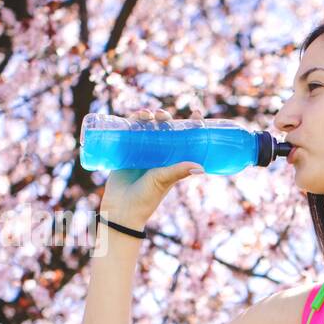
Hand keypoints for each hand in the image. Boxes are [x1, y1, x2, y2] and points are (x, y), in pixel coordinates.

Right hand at [98, 107, 204, 227]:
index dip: (192, 126)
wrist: (121, 210)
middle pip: (164, 129)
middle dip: (165, 118)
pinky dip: (130, 122)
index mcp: (172, 161)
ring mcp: (141, 152)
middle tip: (162, 115)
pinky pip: (128, 133)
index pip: (185, 139)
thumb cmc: (146, 198)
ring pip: (146, 128)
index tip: (197, 113)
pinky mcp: (125, 152)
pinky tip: (133, 116)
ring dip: (147, 117)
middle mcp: (158, 155)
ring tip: (146, 115)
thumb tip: (202, 168)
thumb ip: (178, 172)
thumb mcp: (163, 181)